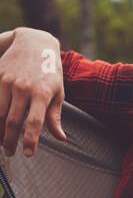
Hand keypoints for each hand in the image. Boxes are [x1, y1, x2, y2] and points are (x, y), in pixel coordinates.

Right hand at [0, 28, 66, 156]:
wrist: (34, 43)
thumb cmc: (50, 72)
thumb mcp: (58, 92)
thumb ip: (55, 116)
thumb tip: (61, 139)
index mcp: (42, 93)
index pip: (35, 123)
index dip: (31, 141)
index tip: (29, 155)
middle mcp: (23, 88)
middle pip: (13, 120)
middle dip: (10, 140)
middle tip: (10, 153)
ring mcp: (7, 81)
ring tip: (1, 142)